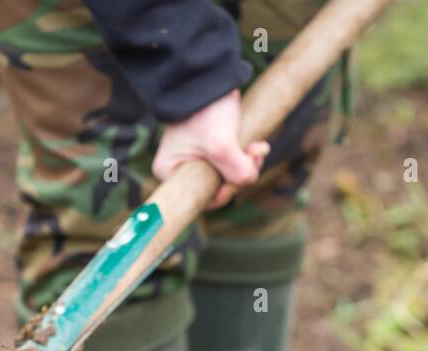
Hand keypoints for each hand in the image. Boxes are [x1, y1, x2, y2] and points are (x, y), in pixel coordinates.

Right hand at [151, 90, 269, 208]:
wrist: (209, 74)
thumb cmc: (205, 110)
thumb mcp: (221, 145)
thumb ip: (236, 171)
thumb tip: (248, 180)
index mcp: (170, 173)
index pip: (201, 199)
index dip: (226, 193)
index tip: (240, 178)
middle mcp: (180, 168)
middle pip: (218, 186)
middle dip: (241, 173)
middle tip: (254, 155)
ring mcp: (196, 156)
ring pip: (228, 173)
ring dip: (248, 163)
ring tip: (257, 147)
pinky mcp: (210, 146)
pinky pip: (232, 161)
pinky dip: (246, 154)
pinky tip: (256, 144)